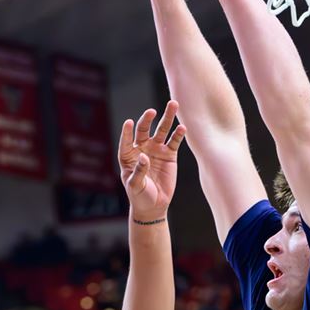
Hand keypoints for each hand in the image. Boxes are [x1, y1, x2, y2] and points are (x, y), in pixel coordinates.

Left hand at [118, 101, 185, 221]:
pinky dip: (178, 134)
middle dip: (147, 119)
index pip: (126, 140)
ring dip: (167, 118)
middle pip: (144, 129)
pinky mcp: (170, 154)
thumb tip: (144, 156)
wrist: (154, 205)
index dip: (127, 132)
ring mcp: (156, 149)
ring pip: (162, 130)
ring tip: (173, 105)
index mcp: (128, 154)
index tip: (129, 123)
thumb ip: (139, 171)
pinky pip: (174, 141)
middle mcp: (142, 148)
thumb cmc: (139, 195)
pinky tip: (182, 127)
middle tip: (152, 112)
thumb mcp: (135, 185)